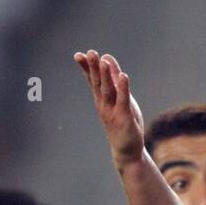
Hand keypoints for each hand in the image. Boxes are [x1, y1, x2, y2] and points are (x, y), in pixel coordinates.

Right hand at [73, 49, 145, 166]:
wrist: (127, 151)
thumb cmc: (123, 122)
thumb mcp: (119, 98)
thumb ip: (113, 79)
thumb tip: (107, 59)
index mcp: (101, 99)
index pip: (92, 81)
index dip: (86, 68)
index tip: (78, 55)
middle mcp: (104, 104)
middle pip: (98, 84)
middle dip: (93, 68)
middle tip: (90, 53)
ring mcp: (113, 111)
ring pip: (108, 91)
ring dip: (106, 76)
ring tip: (103, 61)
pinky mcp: (124, 118)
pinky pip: (123, 101)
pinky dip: (124, 88)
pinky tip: (123, 76)